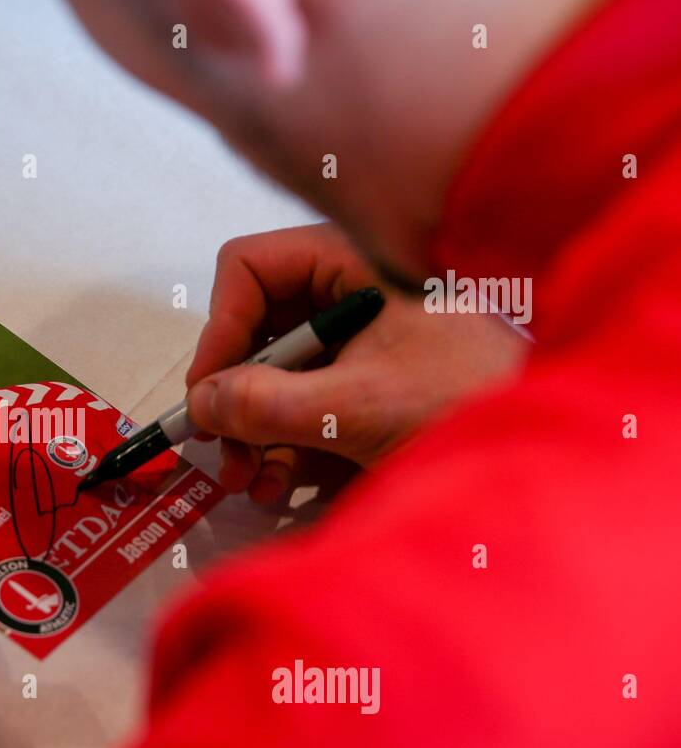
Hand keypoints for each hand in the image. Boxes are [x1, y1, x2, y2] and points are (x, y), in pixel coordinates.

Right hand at [185, 223, 528, 501]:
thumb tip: (200, 406)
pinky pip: (304, 403)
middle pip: (256, 328)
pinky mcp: (368, 383)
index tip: (208, 397)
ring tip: (251, 482)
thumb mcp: (354, 407)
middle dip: (233, 396)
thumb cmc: (463, 405)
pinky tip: (280, 486)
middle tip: (222, 454)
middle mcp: (347, 292)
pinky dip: (285, 443)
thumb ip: (267, 404)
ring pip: (274, 373)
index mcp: (350, 261)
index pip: (249, 269)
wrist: (548, 448)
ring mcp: (359, 340)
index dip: (220, 330)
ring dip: (252, 431)